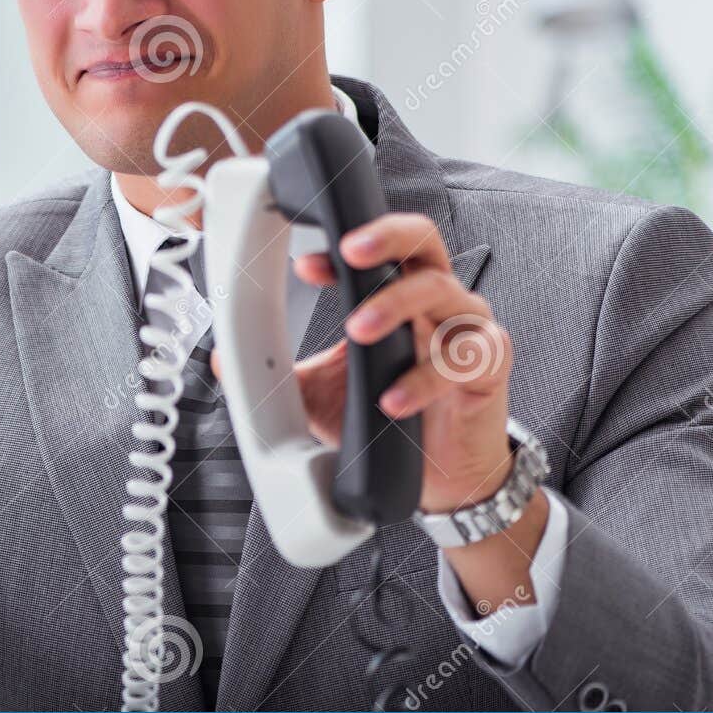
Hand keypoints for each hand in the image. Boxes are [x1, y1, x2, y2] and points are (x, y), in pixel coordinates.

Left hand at [215, 213, 512, 515]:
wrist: (443, 475)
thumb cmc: (392, 417)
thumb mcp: (323, 392)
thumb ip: (281, 371)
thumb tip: (223, 363)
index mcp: (396, 294)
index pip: (377, 247)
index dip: (343, 242)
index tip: (304, 264)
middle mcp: (434, 301)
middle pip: (422, 241)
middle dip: (385, 237)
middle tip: (349, 250)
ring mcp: (465, 329)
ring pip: (441, 291)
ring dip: (394, 306)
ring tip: (357, 330)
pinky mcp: (488, 368)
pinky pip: (463, 358)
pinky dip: (423, 378)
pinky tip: (393, 400)